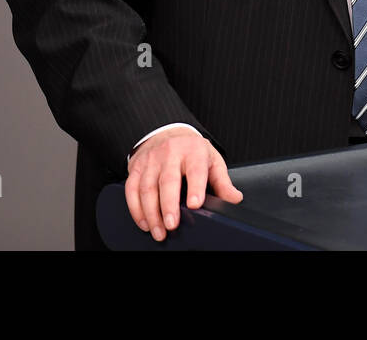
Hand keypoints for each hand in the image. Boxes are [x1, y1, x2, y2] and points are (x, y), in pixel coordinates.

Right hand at [125, 127, 241, 241]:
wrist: (168, 134)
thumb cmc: (192, 151)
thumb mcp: (212, 161)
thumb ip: (222, 182)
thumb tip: (234, 199)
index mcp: (193, 151)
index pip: (195, 169)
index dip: (195, 187)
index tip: (194, 205)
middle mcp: (170, 154)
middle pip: (168, 181)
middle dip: (168, 205)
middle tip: (172, 225)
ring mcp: (151, 161)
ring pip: (147, 188)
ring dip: (151, 213)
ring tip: (159, 231)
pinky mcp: (136, 168)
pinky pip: (131, 190)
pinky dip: (136, 209)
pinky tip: (144, 223)